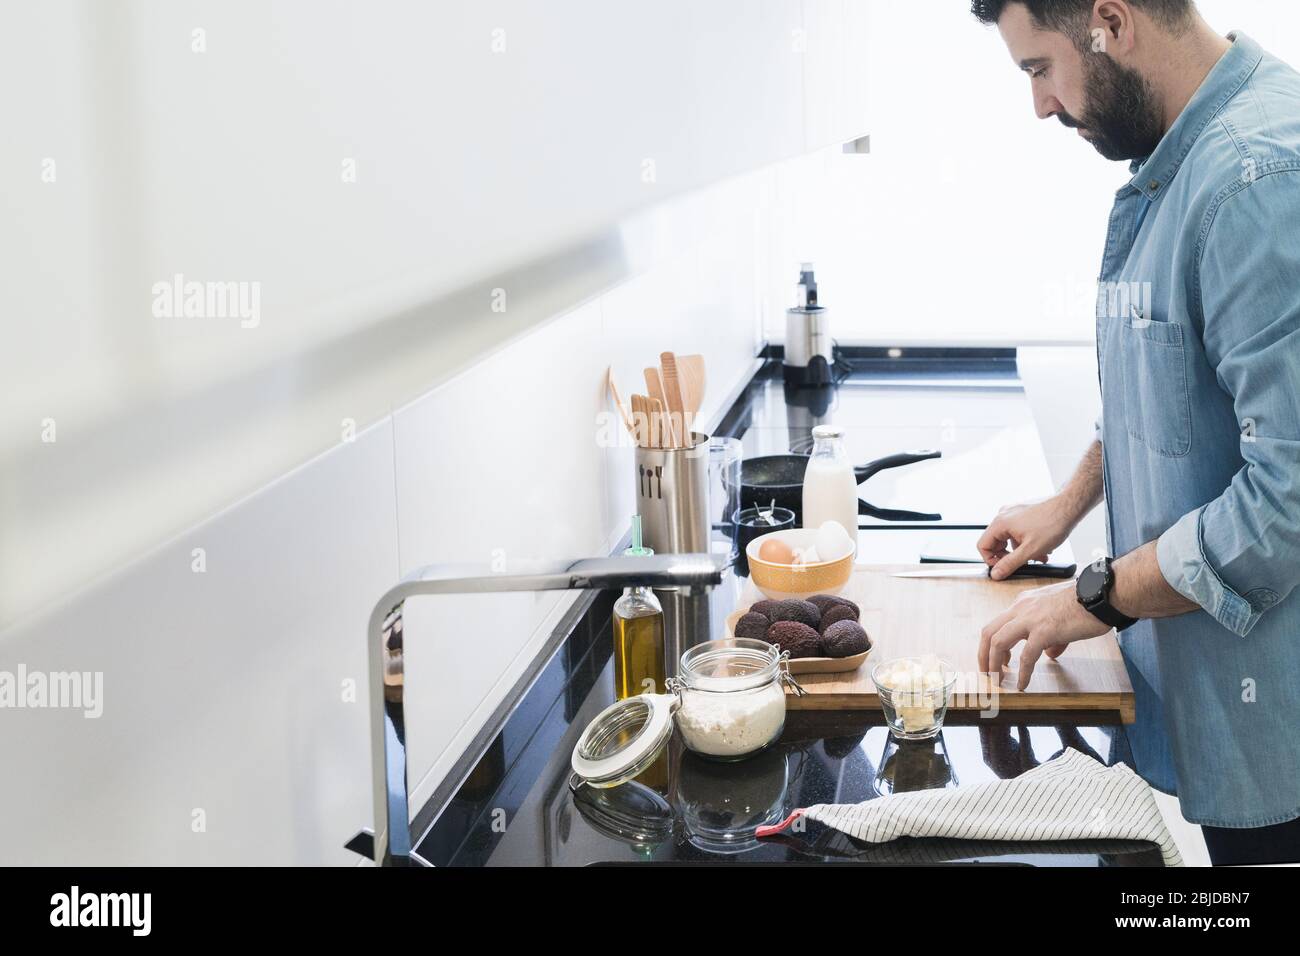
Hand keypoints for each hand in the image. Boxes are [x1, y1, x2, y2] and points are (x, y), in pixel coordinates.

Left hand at [977, 580, 1111, 689]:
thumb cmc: (1086, 603)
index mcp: (1024, 603)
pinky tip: (1022, 684)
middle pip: (988, 631)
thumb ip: (1051, 637)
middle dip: (983, 654)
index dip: (993, 644)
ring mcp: (1031, 619)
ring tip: (997, 679)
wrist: (1102, 595)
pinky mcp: (1045, 631)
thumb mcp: (1059, 616)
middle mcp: (1022, 608)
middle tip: (987, 672)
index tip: (998, 660)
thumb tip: (1049, 655)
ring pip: (998, 641)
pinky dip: (1022, 673)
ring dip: (994, 663)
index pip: (998, 624)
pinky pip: (1027, 656)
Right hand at [978, 497, 1073, 579]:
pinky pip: (1017, 530)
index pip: (983, 545)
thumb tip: (996, 574)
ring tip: (1038, 556)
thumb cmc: (1052, 523)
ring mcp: (1013, 512)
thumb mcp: (1030, 550)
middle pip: (995, 541)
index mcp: (1000, 523)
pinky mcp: (1022, 511)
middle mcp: (1003, 515)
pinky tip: (1040, 546)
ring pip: (1008, 537)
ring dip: (1020, 549)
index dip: (991, 560)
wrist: (1069, 506)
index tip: (1003, 568)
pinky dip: (1025, 540)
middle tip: (1023, 563)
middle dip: (1009, 556)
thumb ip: (1010, 564)